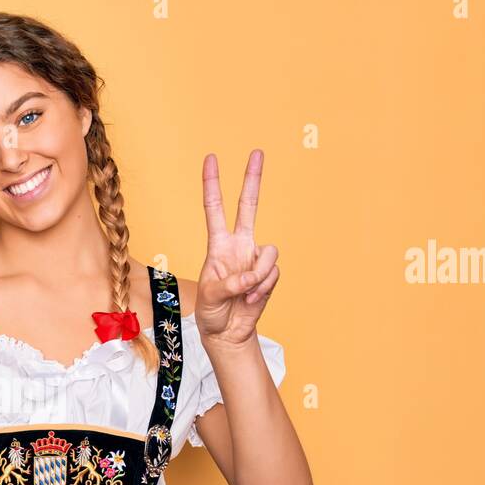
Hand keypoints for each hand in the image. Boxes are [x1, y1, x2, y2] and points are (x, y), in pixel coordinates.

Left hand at [195, 149, 280, 345]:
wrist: (227, 332)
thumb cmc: (211, 311)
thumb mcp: (211, 297)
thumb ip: (230, 283)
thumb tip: (251, 276)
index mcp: (218, 244)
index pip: (214, 208)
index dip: (212, 184)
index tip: (211, 158)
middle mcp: (239, 245)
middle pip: (248, 206)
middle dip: (252, 179)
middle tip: (257, 151)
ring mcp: (255, 258)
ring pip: (269, 253)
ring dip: (259, 276)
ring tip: (245, 294)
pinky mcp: (269, 275)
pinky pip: (273, 274)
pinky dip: (263, 288)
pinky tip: (252, 299)